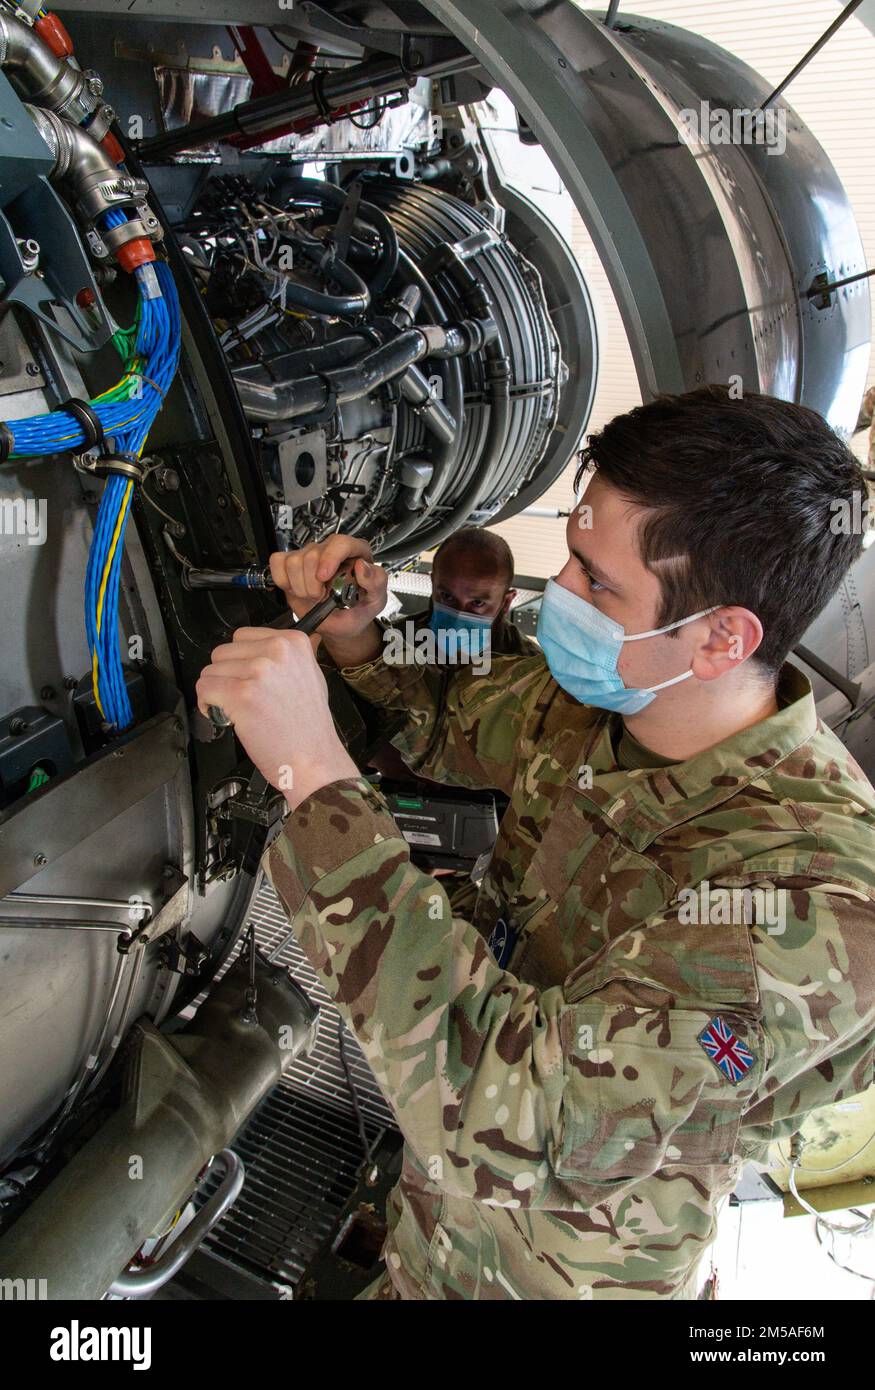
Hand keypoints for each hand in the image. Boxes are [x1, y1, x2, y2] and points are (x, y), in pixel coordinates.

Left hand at [195, 626, 357, 811]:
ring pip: (210, 671)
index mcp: (294, 642)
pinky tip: (225, 716)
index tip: (246, 678)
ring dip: (217, 692)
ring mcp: (259, 671)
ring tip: (236, 709)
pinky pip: (204, 688)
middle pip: (222, 652)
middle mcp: (277, 651)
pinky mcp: (241, 693)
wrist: (313, 759)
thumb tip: (296, 639)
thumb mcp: (313, 677)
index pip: (243, 636)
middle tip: (241, 697)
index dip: (239, 661)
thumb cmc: (310, 728)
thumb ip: (295, 657)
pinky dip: (207, 705)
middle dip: (226, 676)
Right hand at [269, 535, 388, 640]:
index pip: (341, 543)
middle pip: (312, 554)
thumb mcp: (377, 600)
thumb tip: (363, 567)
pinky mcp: (290, 564)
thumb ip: (376, 582)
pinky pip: (278, 562)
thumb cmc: (358, 609)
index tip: (323, 577)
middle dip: (314, 584)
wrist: (341, 624)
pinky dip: (283, 580)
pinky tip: (296, 590)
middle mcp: (331, 550)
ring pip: (294, 561)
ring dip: (300, 587)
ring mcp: (309, 555)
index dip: (329, 558)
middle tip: (323, 598)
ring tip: (313, 596)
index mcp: (355, 552)